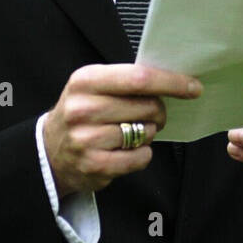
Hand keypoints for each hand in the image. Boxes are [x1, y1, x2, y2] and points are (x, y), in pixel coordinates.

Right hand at [42, 64, 201, 198]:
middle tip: (156, 114)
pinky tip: (128, 149)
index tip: (194, 87)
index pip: (139, 78)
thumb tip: (176, 80)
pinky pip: (139, 157)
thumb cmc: (83, 113)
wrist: (49, 151)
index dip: (171, 82)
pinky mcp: (93, 165)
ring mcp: (86, 139)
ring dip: (149, 133)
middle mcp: (82, 108)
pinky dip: (142, 154)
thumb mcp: (95, 86)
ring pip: (145, 132)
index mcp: (86, 80)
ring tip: (133, 131)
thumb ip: (127, 80)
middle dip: (160, 110)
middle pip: (146, 106)